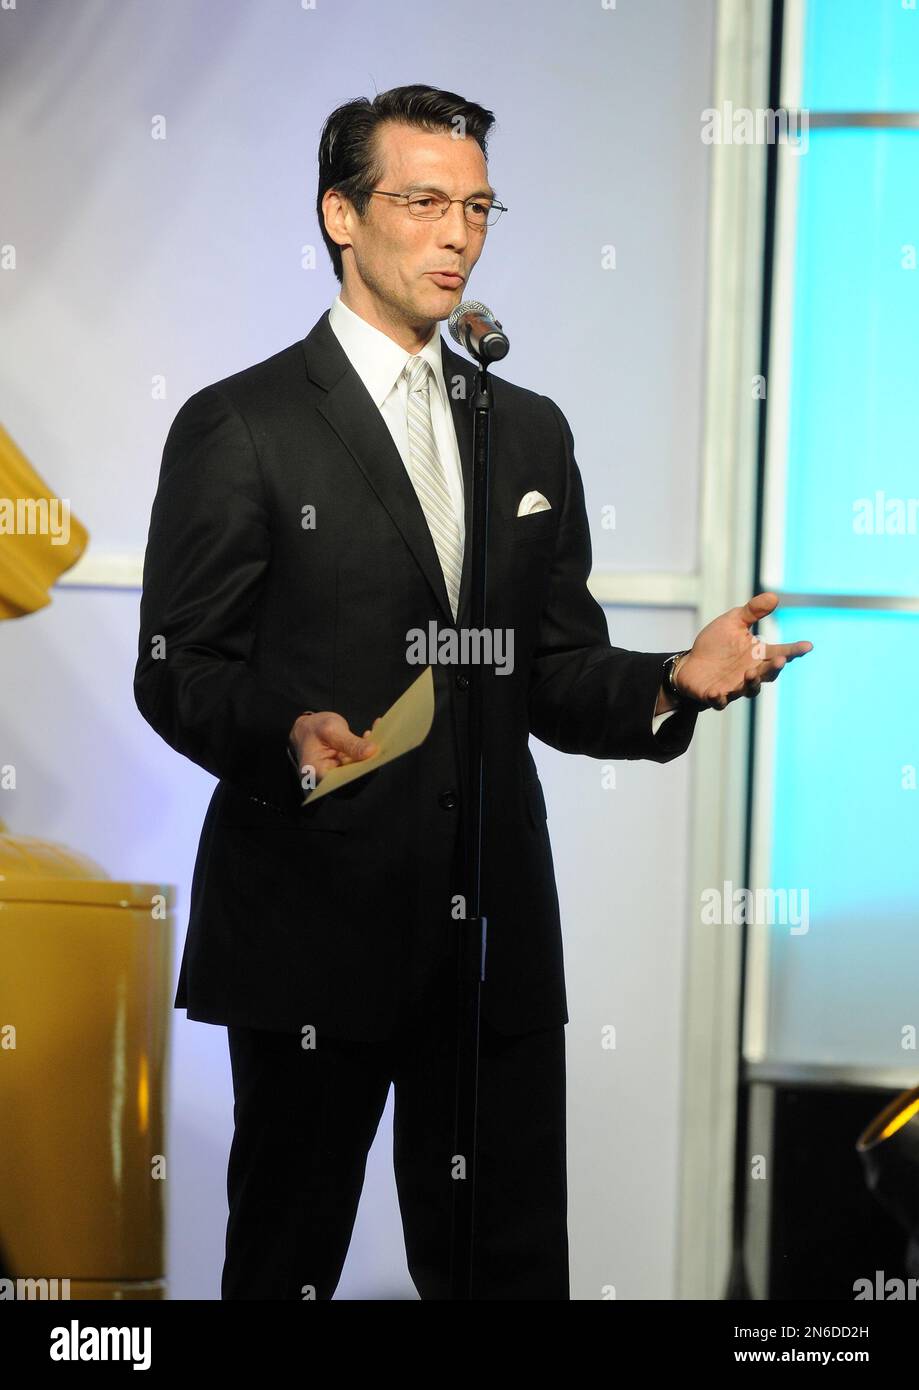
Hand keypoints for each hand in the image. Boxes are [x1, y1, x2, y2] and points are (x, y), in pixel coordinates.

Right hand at [289, 711, 378, 783]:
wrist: (307, 727)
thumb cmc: (313, 728)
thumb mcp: (330, 730)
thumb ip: (350, 743)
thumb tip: (371, 752)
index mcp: (315, 773)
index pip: (341, 782)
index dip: (359, 774)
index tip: (373, 761)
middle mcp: (326, 779)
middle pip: (352, 779)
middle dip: (369, 764)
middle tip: (381, 749)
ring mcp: (337, 775)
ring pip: (359, 772)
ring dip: (370, 756)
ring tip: (377, 737)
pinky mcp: (345, 769)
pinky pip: (359, 764)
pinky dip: (367, 752)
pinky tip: (371, 736)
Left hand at [674, 592, 812, 710]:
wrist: (690, 664)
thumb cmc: (715, 644)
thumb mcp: (733, 622)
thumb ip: (752, 611)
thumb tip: (774, 596)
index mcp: (757, 655)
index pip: (780, 652)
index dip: (794, 650)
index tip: (807, 646)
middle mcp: (750, 673)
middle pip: (767, 674)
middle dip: (774, 669)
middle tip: (779, 661)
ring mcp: (733, 687)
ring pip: (748, 690)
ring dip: (751, 683)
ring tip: (750, 673)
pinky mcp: (714, 696)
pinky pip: (719, 701)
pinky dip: (719, 698)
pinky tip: (716, 692)